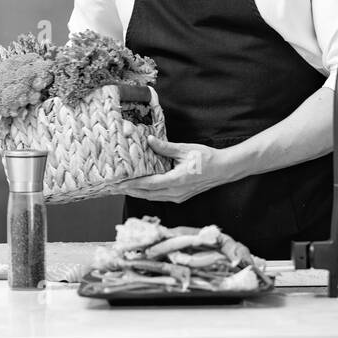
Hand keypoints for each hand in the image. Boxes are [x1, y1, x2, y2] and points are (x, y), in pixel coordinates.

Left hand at [121, 136, 238, 203]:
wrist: (224, 169)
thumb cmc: (207, 158)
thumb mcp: (185, 149)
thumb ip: (166, 147)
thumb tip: (149, 140)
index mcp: (176, 181)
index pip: (148, 185)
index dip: (132, 184)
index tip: (118, 183)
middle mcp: (175, 193)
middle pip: (147, 194)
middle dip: (129, 191)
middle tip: (113, 187)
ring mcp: (178, 197)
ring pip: (152, 197)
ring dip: (137, 193)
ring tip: (122, 188)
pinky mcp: (180, 196)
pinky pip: (159, 196)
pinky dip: (147, 193)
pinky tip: (140, 187)